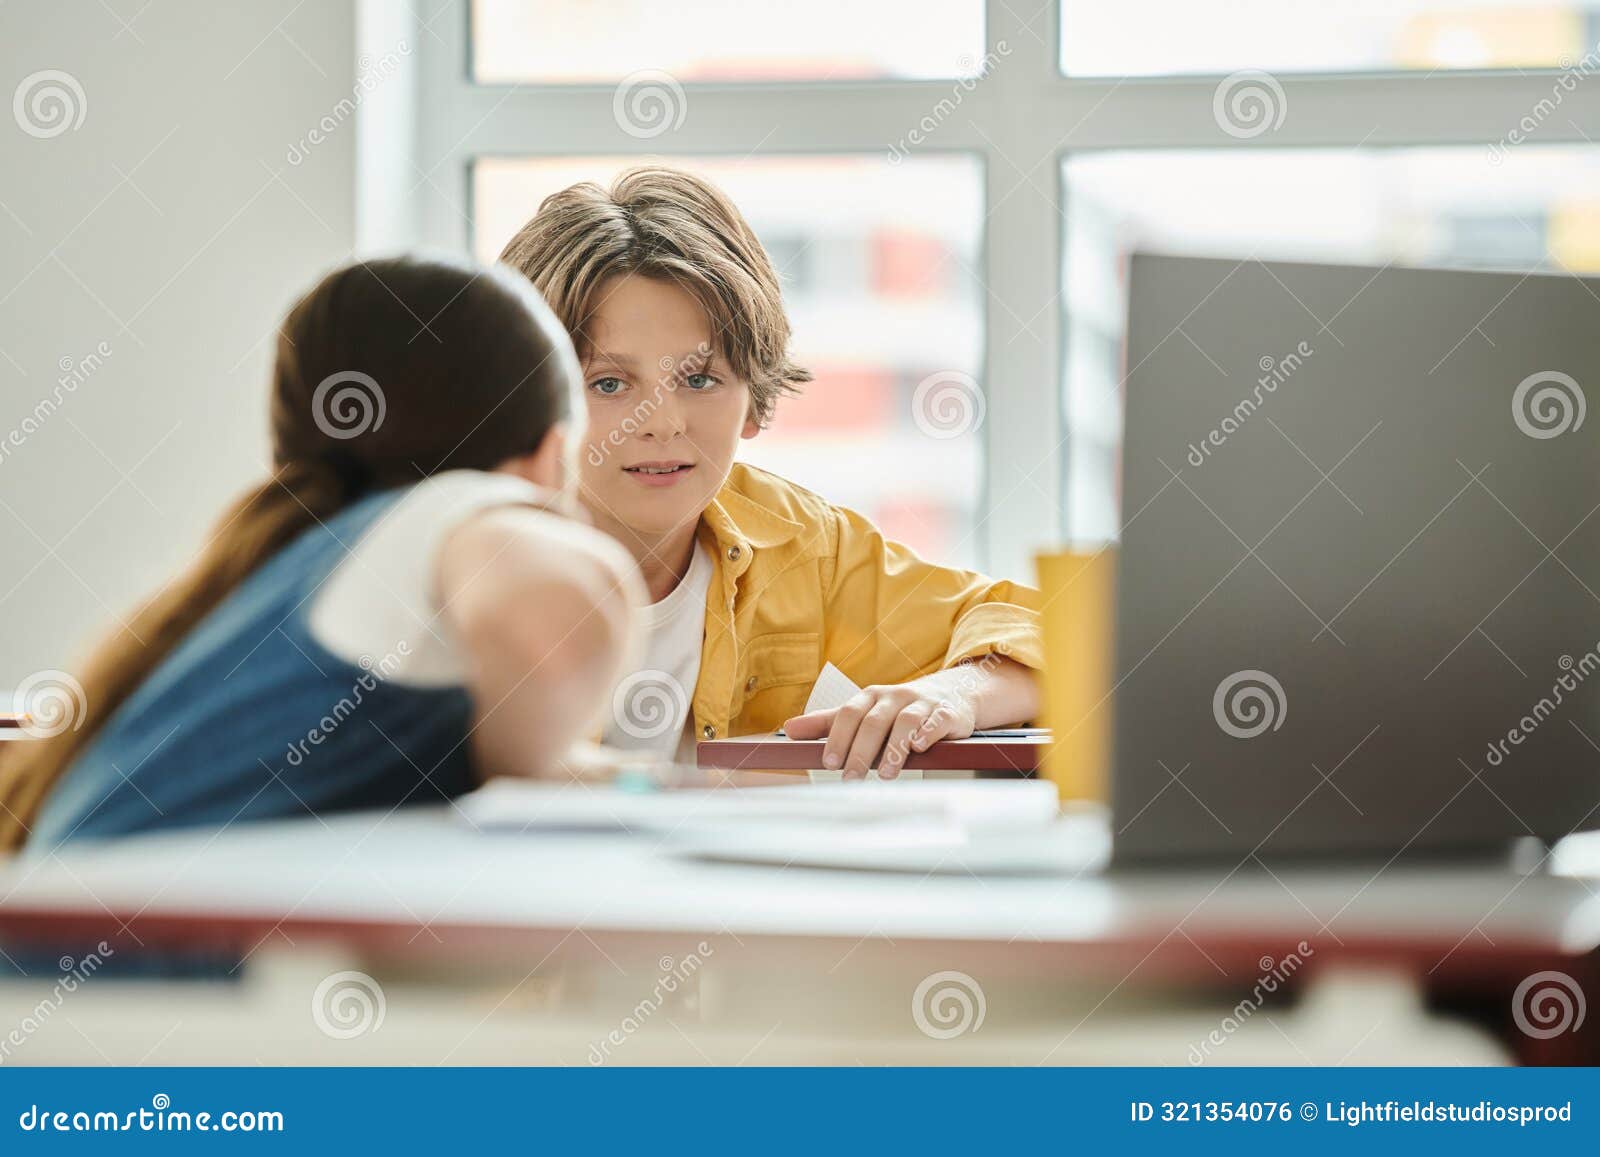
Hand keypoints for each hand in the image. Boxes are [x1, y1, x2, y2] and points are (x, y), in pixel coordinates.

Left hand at [782, 671, 977, 779]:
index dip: (837, 738)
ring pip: (905, 722)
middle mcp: (894, 696)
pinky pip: (937, 720)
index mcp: (870, 696)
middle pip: (873, 722)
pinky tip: (918, 747)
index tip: (829, 764)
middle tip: (851, 779)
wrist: (949, 693)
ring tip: (886, 775)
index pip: (848, 714)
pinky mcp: (946, 712)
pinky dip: (927, 732)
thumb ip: (827, 722)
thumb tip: (788, 729)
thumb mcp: (862, 711)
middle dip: (861, 752)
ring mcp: (921, 703)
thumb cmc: (897, 708)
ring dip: (894, 749)